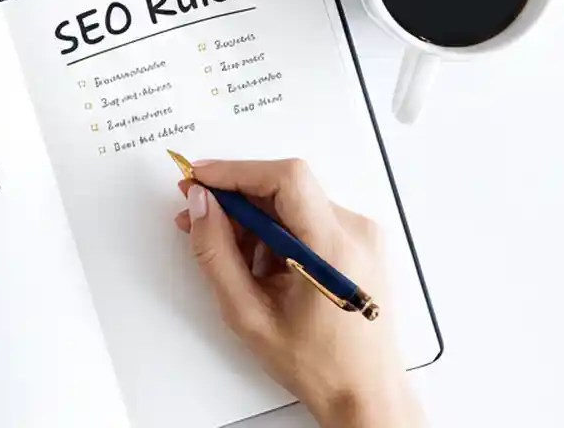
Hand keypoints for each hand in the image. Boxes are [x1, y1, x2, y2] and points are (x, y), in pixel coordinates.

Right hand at [173, 159, 422, 427]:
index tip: (200, 178)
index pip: (285, 179)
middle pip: (285, 188)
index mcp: (334, 248)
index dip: (236, 171)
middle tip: (197, 211)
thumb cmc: (319, 365)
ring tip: (227, 252)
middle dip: (236, 196)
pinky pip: (308, 219)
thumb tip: (200, 207)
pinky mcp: (358, 244)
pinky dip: (276, 231)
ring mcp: (361, 236)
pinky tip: (258, 262)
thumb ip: (217, 254)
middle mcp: (356, 232)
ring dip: (254, 218)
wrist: (365, 393)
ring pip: (294, 203)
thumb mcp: (249, 314)